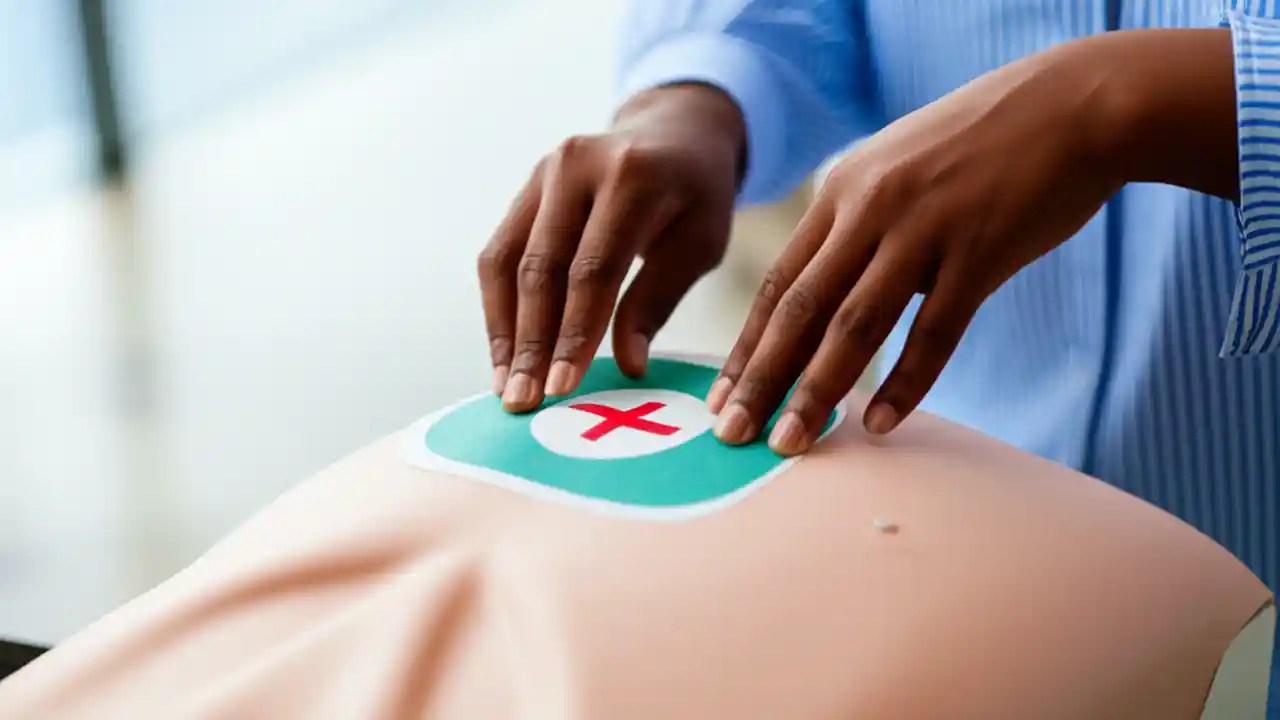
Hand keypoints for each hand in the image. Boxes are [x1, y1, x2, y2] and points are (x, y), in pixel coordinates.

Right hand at [479, 84, 744, 411]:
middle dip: (531, 342)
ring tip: (506, 387)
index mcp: (632, 176)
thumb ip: (656, 300)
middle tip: (522, 401)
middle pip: (541, 267)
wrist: (673, 133)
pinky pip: (500, 254)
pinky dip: (499, 307)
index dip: (574, 333)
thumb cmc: (696, 198)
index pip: (593, 268)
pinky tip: (505, 353)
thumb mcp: (698, 245)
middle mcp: (576, 165)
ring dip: (504, 331)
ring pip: (507, 262)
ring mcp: (542, 172)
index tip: (562, 389)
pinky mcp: (524, 188)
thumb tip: (627, 366)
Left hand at [706, 33, 1173, 454]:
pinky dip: (906, 382)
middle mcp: (870, 207)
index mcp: (842, 190)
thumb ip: (855, 221)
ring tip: (793, 442)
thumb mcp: (894, 166)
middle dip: (762, 378)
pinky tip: (881, 423)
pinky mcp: (979, 251)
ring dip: (817, 389)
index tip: (722, 397)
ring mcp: (923, 228)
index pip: (780, 283)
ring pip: (855, 324)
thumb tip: (823, 287)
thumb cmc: (981, 144)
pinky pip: (934, 331)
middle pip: (801, 308)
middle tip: (734, 434)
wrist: (1073, 104)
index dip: (747, 345)